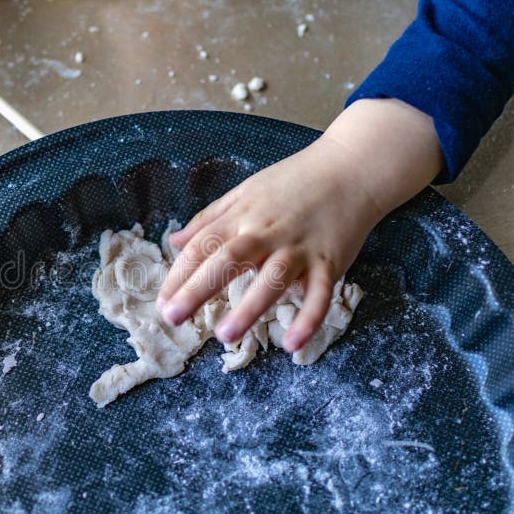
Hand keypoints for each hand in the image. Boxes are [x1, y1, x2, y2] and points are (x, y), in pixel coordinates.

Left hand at [156, 98, 441, 351]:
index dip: (179, 275)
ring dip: (249, 308)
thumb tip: (174, 241)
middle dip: (198, 289)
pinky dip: (308, 319)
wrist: (351, 168)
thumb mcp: (244, 192)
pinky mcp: (329, 261)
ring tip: (225, 336)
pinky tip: (292, 344)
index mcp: (242, 216)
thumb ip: (209, 218)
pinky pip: (319, 294)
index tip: (162, 303)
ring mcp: (299, 247)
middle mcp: (266, 231)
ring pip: (272, 279)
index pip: (202, 246)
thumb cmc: (294, 181)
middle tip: (172, 317)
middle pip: (228, 260)